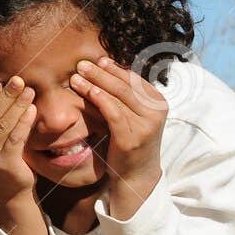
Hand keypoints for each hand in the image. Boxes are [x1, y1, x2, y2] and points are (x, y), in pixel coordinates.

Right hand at [0, 75, 37, 204]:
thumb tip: (1, 85)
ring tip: (29, 91)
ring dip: (17, 105)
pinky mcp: (5, 163)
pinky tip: (32, 109)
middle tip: (17, 80)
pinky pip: (16, 138)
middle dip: (5, 95)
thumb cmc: (5, 156)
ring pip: (4, 124)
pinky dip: (25, 121)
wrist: (11, 191)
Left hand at [70, 57, 165, 215]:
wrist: (136, 175)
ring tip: (76, 75)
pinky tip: (88, 92)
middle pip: (125, 85)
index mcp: (158, 102)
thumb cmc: (131, 140)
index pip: (134, 79)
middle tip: (82, 63)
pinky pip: (114, 113)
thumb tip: (106, 66)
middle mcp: (156, 112)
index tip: (97, 60)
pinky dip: (100, 99)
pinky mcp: (132, 138)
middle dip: (102, 72)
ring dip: (95, 83)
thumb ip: (127, 96)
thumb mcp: (134, 115)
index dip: (114, 68)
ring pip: (118, 96)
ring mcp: (146, 125)